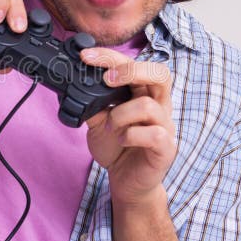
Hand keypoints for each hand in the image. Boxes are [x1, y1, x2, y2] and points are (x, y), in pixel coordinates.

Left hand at [79, 48, 175, 207]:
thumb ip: (93, 103)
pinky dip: (132, 135)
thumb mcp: (99, 122)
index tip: (86, 57)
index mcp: (145, 94)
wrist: (126, 183)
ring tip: (110, 126)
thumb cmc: (118, 149)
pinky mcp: (165, 148)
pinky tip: (122, 141)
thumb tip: (75, 84)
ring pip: (149, 106)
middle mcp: (160, 106)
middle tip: (106, 80)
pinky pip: (154, 134)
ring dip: (122, 113)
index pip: (138, 64)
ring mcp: (165, 127)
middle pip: (160, 73)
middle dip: (130, 70)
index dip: (113, 57)